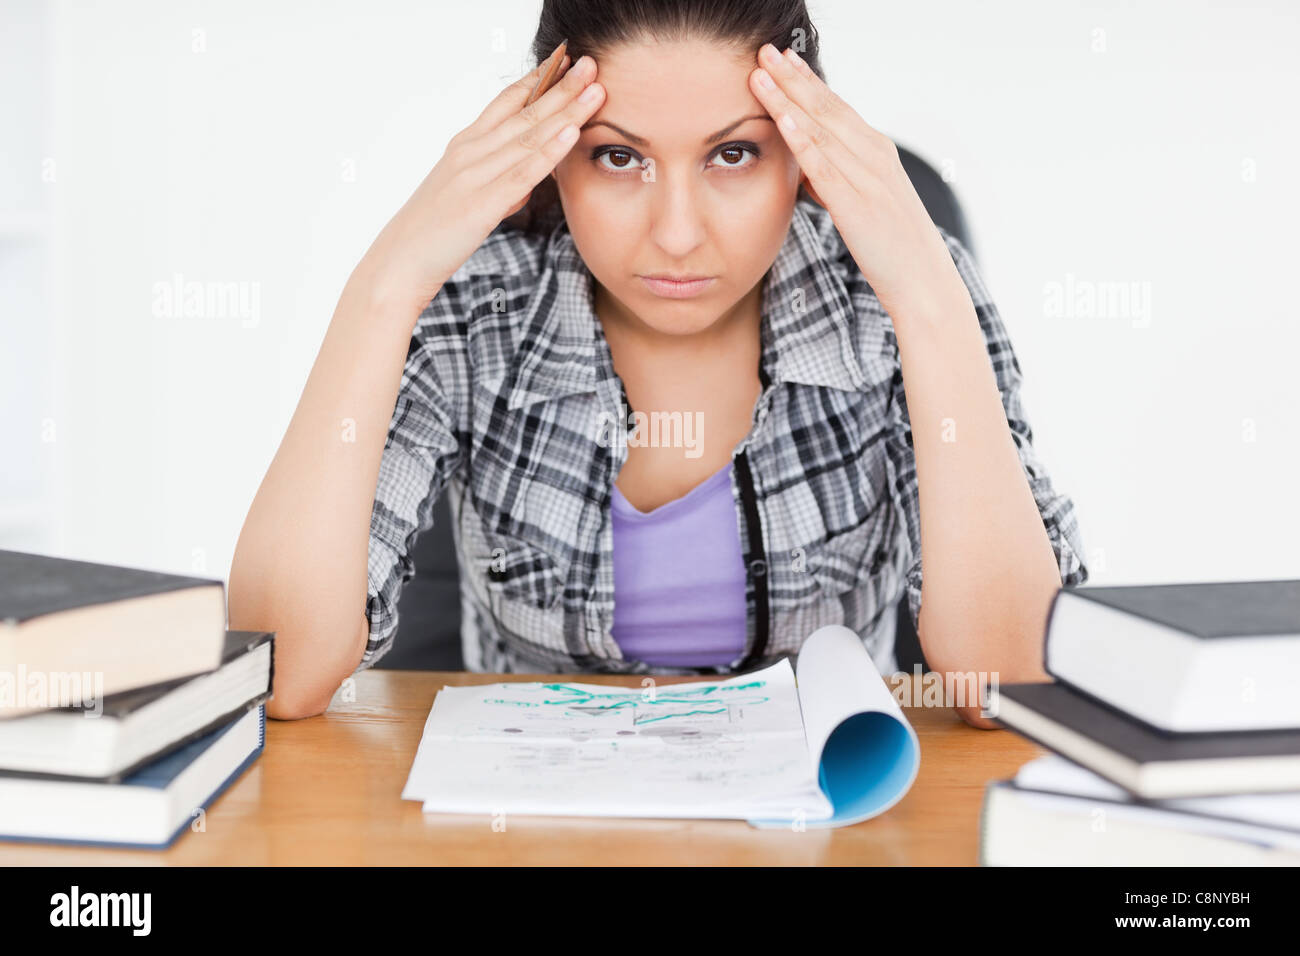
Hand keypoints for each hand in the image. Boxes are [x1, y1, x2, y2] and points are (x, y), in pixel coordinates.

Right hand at [358, 45, 605, 307]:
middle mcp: (470, 151)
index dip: (538, 80)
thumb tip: (527, 182)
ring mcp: (475, 175)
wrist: (399, 263)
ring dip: (565, 111)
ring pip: (529, 136)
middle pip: (524, 113)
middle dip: (561, 86)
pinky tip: (572, 132)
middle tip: (590, 63)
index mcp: (465, 146)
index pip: (507, 103)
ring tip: (595, 89)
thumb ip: (499, 184)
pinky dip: (550, 150)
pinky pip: (523, 171)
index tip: (565, 61)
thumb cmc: (432, 234)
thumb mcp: (468, 198)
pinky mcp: (482, 203)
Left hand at [748, 43, 971, 324]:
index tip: (781, 59)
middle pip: (826, 107)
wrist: (923, 282)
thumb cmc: (891, 247)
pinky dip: (802, 139)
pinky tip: (782, 119)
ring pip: (821, 128)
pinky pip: (824, 165)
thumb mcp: (861, 204)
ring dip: (789, 98)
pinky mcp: (856, 202)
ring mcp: (867, 176)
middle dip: (793, 77)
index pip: (836, 108)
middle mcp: (874, 154)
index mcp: (876, 152)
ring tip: (761, 73)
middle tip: (764, 49)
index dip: (807, 82)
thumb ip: (834, 180)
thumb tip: (806, 166)